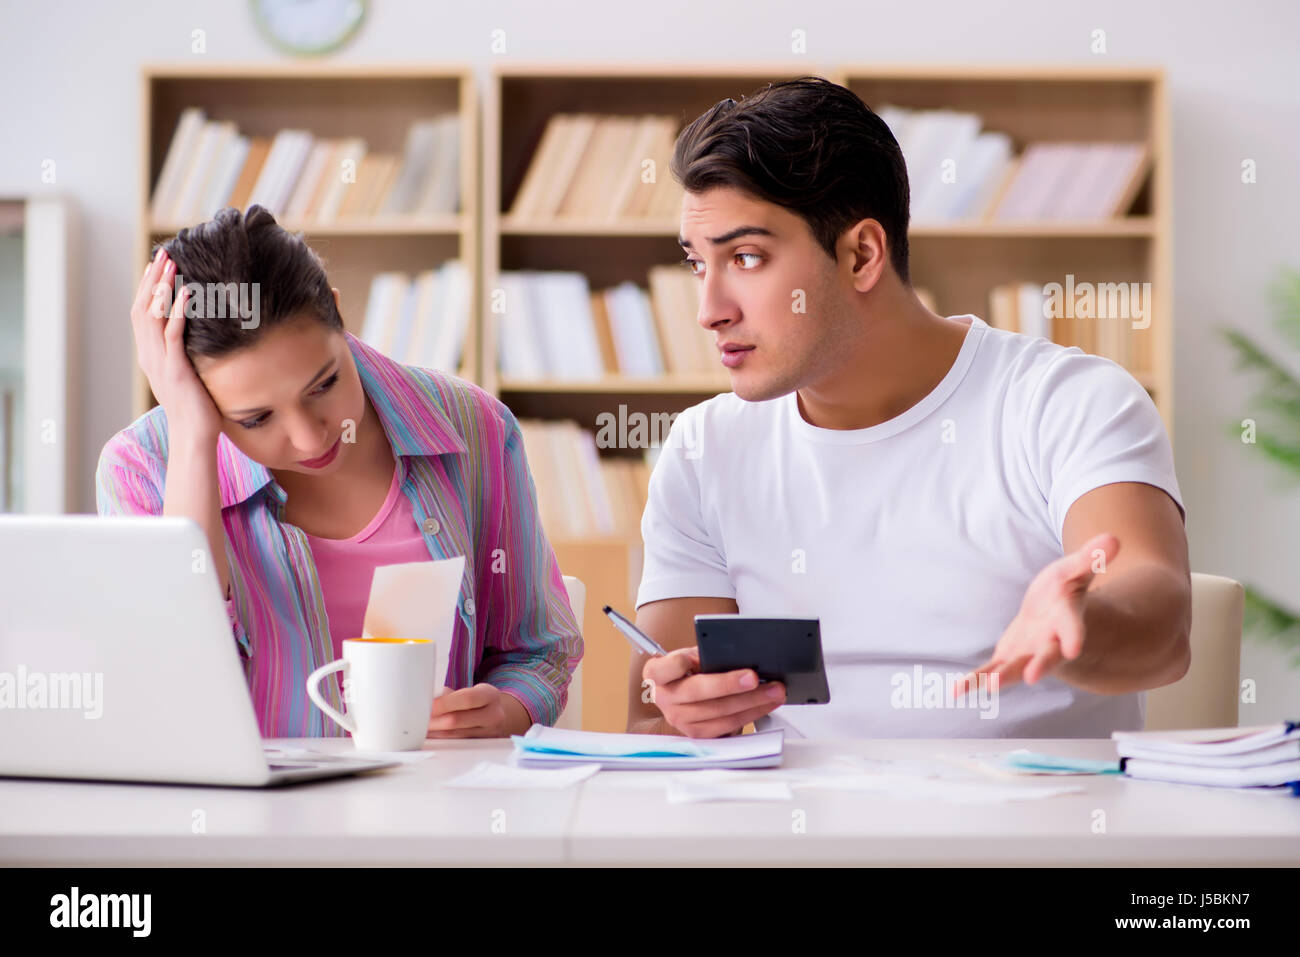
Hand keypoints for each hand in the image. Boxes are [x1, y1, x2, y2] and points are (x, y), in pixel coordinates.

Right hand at [130, 248, 222, 442]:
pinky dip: (178, 311)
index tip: (157, 264)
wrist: (194, 435)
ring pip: (153, 316)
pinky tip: (186, 293)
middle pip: (143, 307)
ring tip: (172, 263)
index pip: (142, 313)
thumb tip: (199, 335)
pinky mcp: (175, 368)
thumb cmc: (197, 408)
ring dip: (162, 287)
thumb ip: (185, 353)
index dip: (148, 287)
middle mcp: (149, 355)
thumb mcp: (187, 374)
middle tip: (164, 253)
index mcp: (150, 355)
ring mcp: (159, 361)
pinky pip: (173, 334)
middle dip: (153, 278)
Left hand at [426, 683, 520, 737]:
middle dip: (433, 720)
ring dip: (433, 732)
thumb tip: (426, 700)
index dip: (444, 703)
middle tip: (417, 718)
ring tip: (419, 727)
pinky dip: (440, 739)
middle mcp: (494, 715)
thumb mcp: (470, 690)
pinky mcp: (480, 746)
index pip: (467, 699)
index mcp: (490, 695)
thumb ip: (450, 695)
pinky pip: (455, 744)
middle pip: (457, 721)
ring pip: (453, 735)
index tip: (427, 705)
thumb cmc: (478, 700)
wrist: (497, 715)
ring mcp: (489, 734)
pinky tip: (431, 734)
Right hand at [642, 646, 784, 737]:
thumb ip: (705, 655)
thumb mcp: (691, 656)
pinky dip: (751, 714)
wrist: (681, 694)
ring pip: (719, 713)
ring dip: (751, 702)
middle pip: (699, 692)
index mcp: (657, 674)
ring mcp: (680, 720)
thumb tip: (739, 656)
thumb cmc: (688, 671)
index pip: (665, 667)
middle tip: (754, 678)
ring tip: (773, 690)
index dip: (680, 663)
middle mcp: (665, 698)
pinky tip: (765, 703)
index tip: (703, 656)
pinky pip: (728, 726)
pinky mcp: (698, 734)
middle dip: (730, 685)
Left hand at [952, 533, 1119, 697]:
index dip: (1073, 635)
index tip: (1074, 648)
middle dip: (1040, 665)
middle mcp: (1049, 643)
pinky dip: (974, 682)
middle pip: (1046, 656)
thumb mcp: (1076, 570)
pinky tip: (956, 692)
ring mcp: (1028, 655)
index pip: (1072, 627)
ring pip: (1015, 669)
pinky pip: (989, 672)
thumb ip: (1092, 558)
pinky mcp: (1008, 659)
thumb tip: (1113, 538)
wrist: (1052, 617)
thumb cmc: (1064, 591)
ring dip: (1002, 678)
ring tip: (988, 686)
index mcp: (1067, 619)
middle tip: (1032, 676)